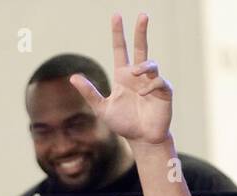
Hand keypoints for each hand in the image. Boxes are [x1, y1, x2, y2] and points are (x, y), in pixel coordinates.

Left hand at [69, 13, 171, 145]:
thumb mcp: (102, 108)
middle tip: (142, 15)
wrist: (141, 139)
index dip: (118, 34)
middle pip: (140, 47)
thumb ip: (89, 93)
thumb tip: (73, 77)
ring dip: (143, 66)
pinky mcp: (163, 91)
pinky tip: (143, 95)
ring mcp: (151, 82)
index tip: (116, 16)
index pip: (120, 49)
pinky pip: (159, 81)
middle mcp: (138, 76)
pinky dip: (150, 86)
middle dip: (141, 31)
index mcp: (123, 76)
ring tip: (134, 73)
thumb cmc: (123, 124)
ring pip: (150, 63)